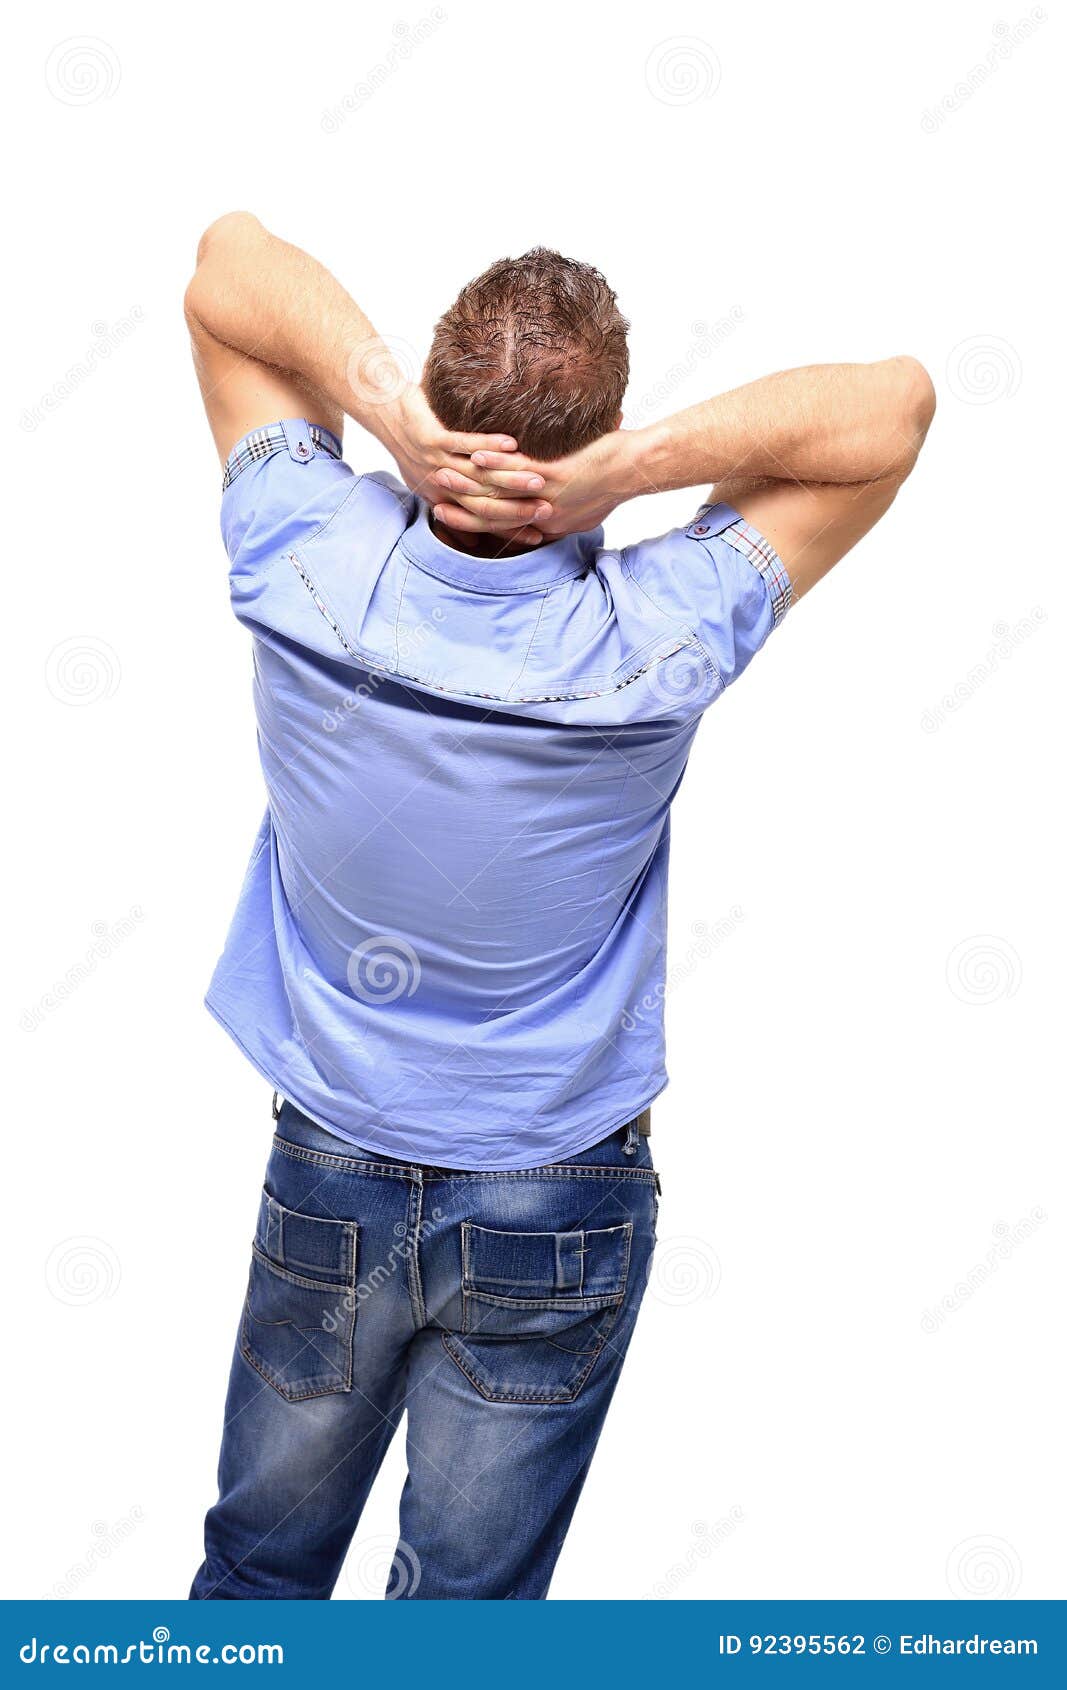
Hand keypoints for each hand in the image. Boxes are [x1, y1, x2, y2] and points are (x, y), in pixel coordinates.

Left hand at [375, 386, 553, 542]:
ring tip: (539, 481)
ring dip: (510, 478)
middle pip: (484, 503)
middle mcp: (440, 486)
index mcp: (442, 499)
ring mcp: (435, 462)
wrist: (385, 413)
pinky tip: (513, 444)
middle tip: (548, 510)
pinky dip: (489, 446)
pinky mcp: (432, 439)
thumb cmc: (412, 445)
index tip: (539, 534)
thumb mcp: (430, 482)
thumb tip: (475, 540)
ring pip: (478, 476)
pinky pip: (464, 444)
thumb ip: (455, 508)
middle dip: (517, 509)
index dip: (510, 529)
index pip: (482, 520)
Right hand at [430, 429, 642, 540]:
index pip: (500, 526)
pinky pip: (516, 470)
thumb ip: (559, 513)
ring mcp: (545, 496)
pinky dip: (494, 462)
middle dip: (459, 509)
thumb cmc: (612, 485)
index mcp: (546, 523)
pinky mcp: (553, 476)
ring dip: (467, 483)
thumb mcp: (582, 510)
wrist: (634, 471)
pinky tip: (473, 453)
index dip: (471, 523)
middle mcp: (542, 515)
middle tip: (433, 499)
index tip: (446, 515)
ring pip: (497, 493)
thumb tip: (543, 511)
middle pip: (491, 515)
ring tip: (442, 472)